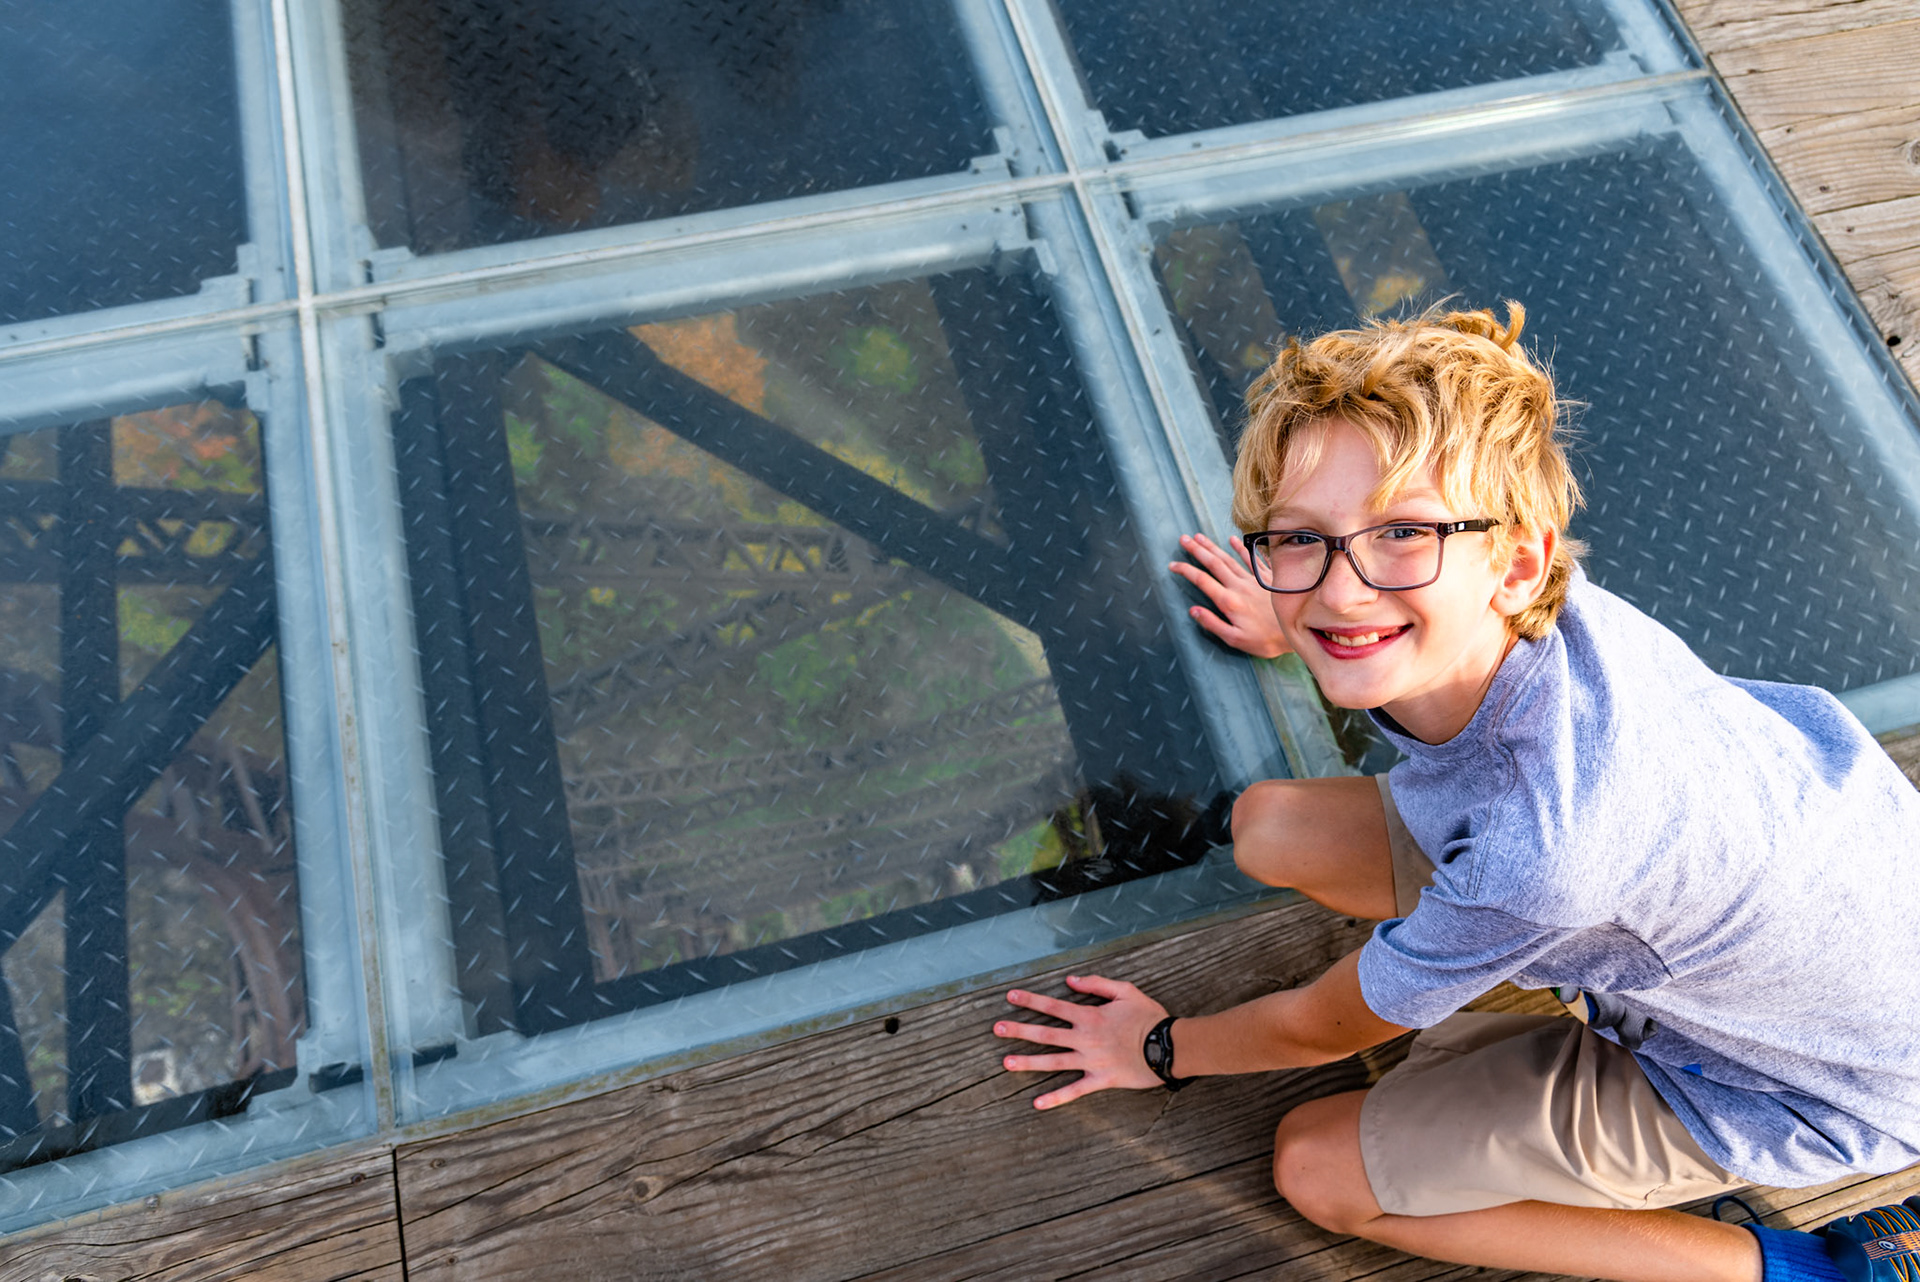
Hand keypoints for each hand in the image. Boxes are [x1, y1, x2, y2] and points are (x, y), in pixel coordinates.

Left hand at [993, 975, 1168, 1108]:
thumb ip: (1097, 984)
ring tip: (1005, 1063)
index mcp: (1089, 1016)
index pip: (1053, 1006)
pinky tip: (1037, 1103)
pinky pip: (1075, 1091)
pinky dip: (1056, 1098)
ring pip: (1053, 1062)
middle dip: (1019, 1030)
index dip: (1031, 1000)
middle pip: (1045, 1034)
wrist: (1169, 1047)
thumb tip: (1070, 980)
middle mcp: (1085, 1039)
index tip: (1010, 996)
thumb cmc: (1149, 1017)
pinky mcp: (1100, 1080)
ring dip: (1028, 1062)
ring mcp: (1091, 1061)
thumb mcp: (1126, 991)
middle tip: (996, 1028)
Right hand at [1170, 532, 1290, 658]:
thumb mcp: (1235, 639)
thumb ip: (1212, 624)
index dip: (1185, 571)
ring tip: (1199, 536)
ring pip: (1229, 558)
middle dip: (1197, 550)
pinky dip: (1241, 548)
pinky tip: (1232, 539)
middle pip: (1214, 563)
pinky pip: (1252, 558)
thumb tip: (1193, 610)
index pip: (1201, 581)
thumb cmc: (1265, 640)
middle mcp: (1239, 586)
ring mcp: (1254, 579)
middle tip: (1183, 539)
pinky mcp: (1268, 578)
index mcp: (1228, 601)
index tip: (1173, 565)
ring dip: (1213, 546)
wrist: (1296, 631)